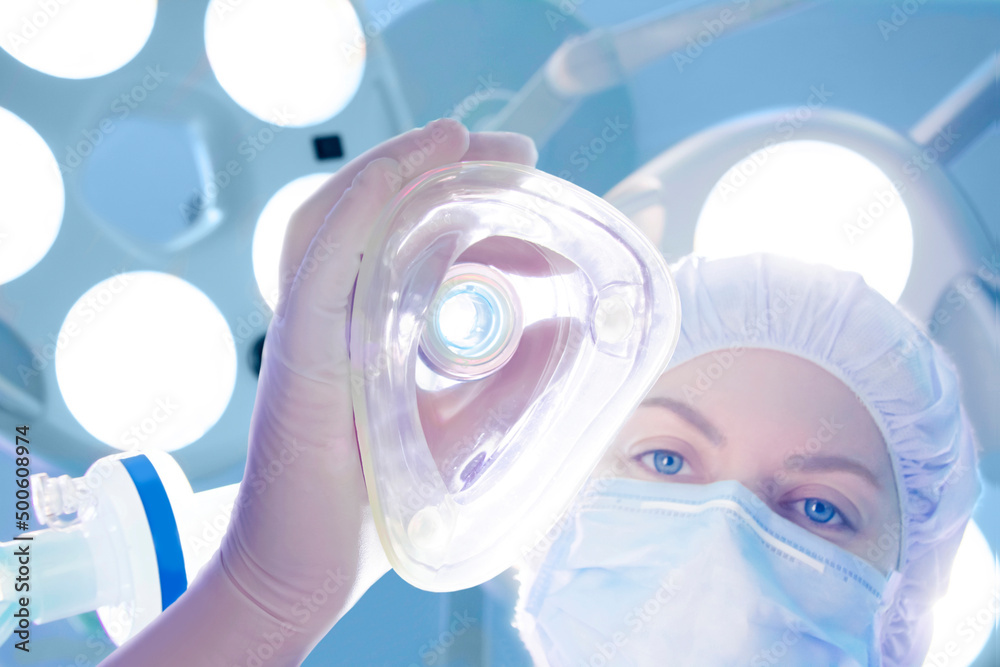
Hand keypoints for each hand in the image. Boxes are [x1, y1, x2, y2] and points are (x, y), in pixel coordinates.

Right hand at [218, 119, 538, 652]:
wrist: (308, 572)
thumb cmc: (376, 500)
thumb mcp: (464, 428)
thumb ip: (511, 381)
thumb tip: (569, 328)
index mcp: (362, 323)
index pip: (400, 232)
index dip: (455, 193)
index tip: (521, 178)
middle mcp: (330, 312)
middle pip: (369, 208)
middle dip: (436, 166)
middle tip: (511, 153)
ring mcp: (309, 328)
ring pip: (337, 216)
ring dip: (400, 169)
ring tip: (462, 142)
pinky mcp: (299, 354)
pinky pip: (320, 260)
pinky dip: (360, 206)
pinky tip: (408, 172)